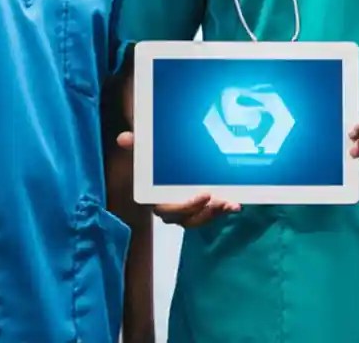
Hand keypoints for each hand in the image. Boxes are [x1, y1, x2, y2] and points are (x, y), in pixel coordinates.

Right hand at [116, 132, 240, 226]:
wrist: (162, 163)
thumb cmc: (152, 160)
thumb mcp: (143, 151)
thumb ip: (135, 146)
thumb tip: (123, 138)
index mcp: (155, 199)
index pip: (168, 210)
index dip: (186, 207)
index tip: (204, 194)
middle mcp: (170, 210)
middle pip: (187, 220)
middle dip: (205, 213)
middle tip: (220, 201)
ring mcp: (185, 211)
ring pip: (199, 219)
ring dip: (215, 214)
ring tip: (231, 204)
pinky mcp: (198, 208)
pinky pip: (209, 214)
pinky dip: (222, 210)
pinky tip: (235, 205)